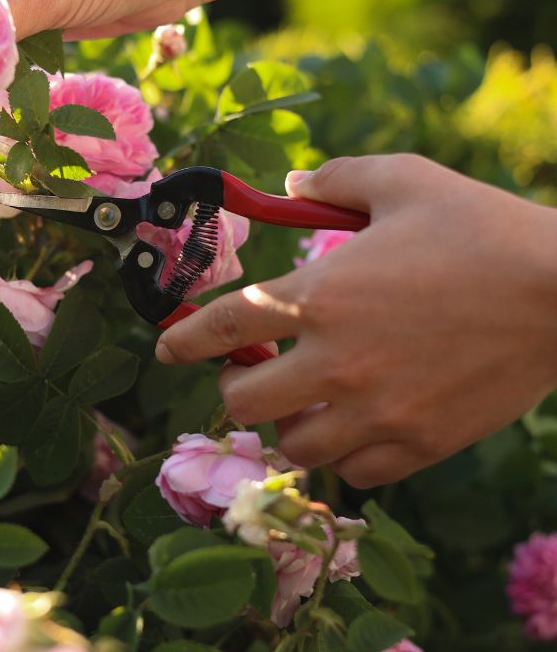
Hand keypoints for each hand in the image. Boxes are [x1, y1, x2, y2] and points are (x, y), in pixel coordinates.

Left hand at [155, 155, 556, 487]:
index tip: (168, 349)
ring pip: (295, 449)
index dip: (182, 340)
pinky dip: (345, 456)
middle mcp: (334, 363)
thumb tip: (291, 186)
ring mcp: (375, 413)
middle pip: (242, 403)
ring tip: (304, 403)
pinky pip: (356, 473)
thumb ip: (336, 178)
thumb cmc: (481, 228)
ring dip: (287, 426)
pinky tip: (357, 427)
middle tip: (253, 371)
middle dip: (234, 387)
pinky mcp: (418, 445)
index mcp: (319, 296)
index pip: (221, 327)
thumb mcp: (404, 179)